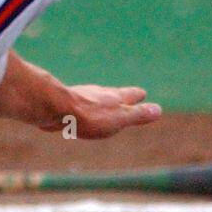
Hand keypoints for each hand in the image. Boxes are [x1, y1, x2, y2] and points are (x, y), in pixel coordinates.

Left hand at [39, 85, 161, 138]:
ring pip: (92, 98)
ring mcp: (79, 97)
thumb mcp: (119, 118)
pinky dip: (80, 107)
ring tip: (100, 103)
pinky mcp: (62, 104)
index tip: (141, 93)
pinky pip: (75, 105)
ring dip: (99, 101)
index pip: (129, 95)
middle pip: (111, 94)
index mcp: (113, 98)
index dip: (136, 96)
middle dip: (119, 96)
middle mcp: (97, 94)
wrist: (54, 109)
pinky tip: (74, 111)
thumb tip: (158, 110)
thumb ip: (137, 114)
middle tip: (126, 95)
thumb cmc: (90, 116)